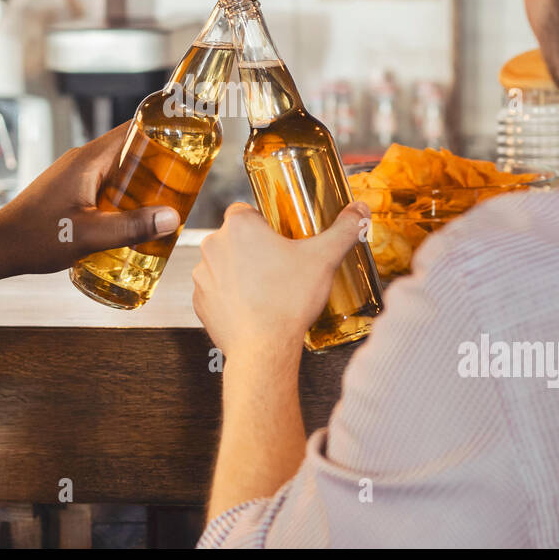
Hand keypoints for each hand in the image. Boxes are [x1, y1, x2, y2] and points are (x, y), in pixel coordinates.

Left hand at [0, 121, 180, 275]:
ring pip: (118, 170)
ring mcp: (74, 174)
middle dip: (159, 164)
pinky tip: (135, 218)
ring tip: (167, 202)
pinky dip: (125, 195)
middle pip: (130, 151)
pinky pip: (106, 184)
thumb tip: (172, 218)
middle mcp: (82, 160)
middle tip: (186, 182)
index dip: (162, 132)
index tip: (187, 142)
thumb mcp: (90, 235)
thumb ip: (131, 227)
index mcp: (88, 160)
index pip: (132, 130)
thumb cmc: (36, 238)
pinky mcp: (69, 190)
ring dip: (142, 183)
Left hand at [192, 200, 370, 360]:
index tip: (279, 238)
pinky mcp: (199, 301)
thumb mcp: (324, 259)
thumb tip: (359, 211)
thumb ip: (344, 230)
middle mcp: (213, 245)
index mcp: (239, 226)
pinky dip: (230, 296)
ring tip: (267, 289)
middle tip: (280, 266)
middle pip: (236, 238)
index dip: (264, 223)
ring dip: (240, 271)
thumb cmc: (288, 302)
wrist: (263, 349)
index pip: (247, 210)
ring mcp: (202, 275)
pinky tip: (252, 306)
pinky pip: (216, 290)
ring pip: (224, 264)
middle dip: (255, 248)